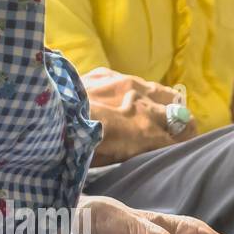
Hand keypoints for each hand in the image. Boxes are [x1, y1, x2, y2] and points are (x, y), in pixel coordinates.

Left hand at [83, 68, 197, 165]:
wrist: (47, 113)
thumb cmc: (77, 147)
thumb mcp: (112, 160)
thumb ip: (136, 152)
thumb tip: (147, 150)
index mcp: (146, 133)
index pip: (183, 138)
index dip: (186, 144)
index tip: (183, 149)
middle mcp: (145, 106)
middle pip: (181, 114)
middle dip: (183, 126)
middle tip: (178, 134)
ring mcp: (129, 85)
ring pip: (164, 93)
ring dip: (167, 105)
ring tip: (162, 112)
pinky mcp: (109, 74)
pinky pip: (136, 81)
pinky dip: (139, 91)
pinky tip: (130, 97)